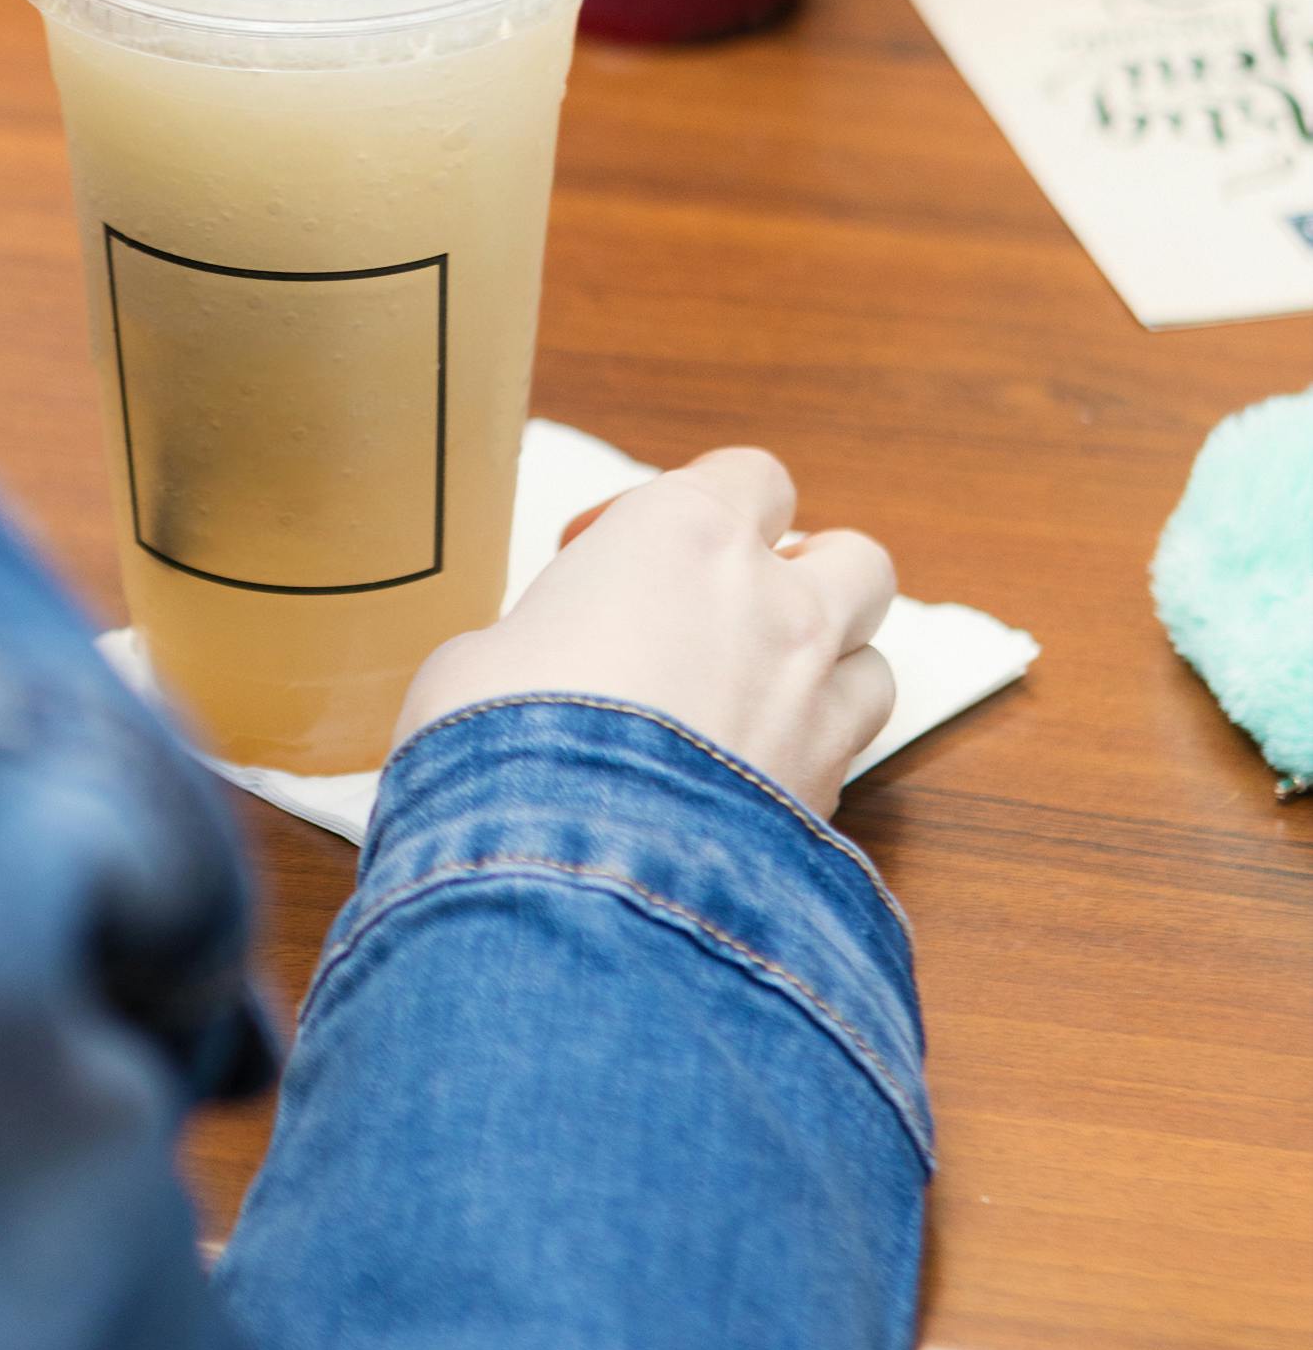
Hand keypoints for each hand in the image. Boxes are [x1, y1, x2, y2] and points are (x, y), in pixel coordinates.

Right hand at [392, 449, 896, 821]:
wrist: (565, 874)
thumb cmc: (503, 737)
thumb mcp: (476, 660)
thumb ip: (538, 638)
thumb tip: (534, 670)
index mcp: (687, 533)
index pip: (747, 475)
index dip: (694, 507)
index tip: (616, 555)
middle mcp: (774, 601)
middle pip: (850, 557)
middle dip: (808, 578)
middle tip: (735, 614)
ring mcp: (815, 701)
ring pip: (873, 658)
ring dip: (829, 672)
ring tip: (758, 705)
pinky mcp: (830, 799)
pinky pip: (853, 759)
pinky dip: (815, 763)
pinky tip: (748, 788)